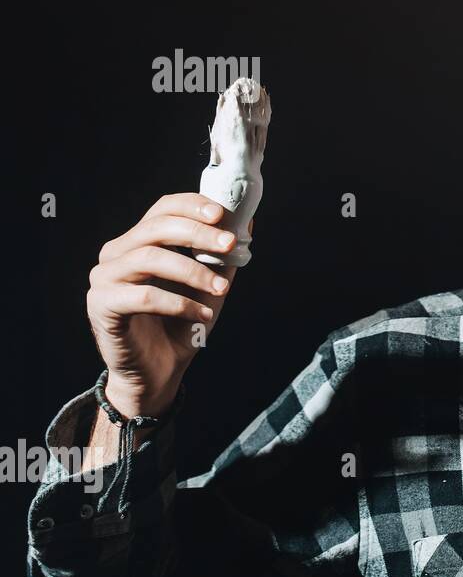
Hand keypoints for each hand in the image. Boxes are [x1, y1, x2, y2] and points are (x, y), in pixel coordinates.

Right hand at [86, 194, 243, 418]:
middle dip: (198, 233)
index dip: (192, 205)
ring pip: (149, 258)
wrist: (159, 371)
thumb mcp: (209, 286)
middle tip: (230, 244)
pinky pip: (143, 296)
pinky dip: (179, 303)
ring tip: (222, 288)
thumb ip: (222, 256)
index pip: (163, 209)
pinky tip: (202, 314)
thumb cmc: (181, 324)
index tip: (223, 213)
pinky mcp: (101, 305)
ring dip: (193, 271)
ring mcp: (104, 278)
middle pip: (156, 227)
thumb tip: (246, 221)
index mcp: (139, 241)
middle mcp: (116, 254)